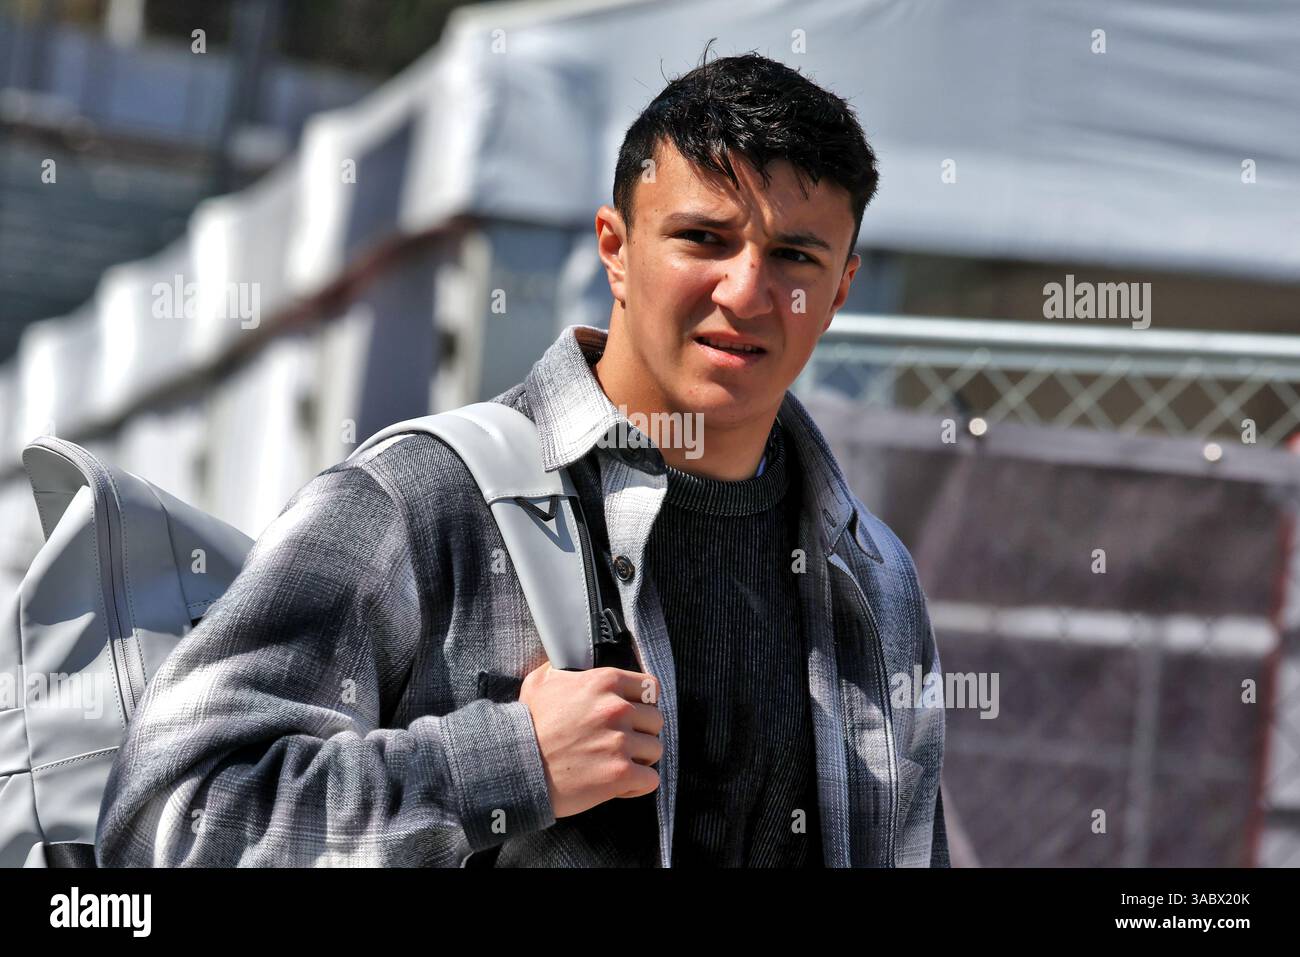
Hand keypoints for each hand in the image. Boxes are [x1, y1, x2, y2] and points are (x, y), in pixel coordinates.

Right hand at [518, 661, 662, 818]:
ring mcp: (620, 743)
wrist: (516, 766)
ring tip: (618, 762)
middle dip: (641, 732)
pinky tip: (620, 784)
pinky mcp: (620, 775)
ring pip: (655, 750)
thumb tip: (572, 662)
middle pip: (656, 720)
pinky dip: (638, 785)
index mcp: (604, 682)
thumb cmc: (527, 725)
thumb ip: (564, 668)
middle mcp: (616, 709)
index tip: (633, 714)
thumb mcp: (541, 682)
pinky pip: (650, 780)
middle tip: (621, 741)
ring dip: (640, 758)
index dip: (643, 702)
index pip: (650, 687)